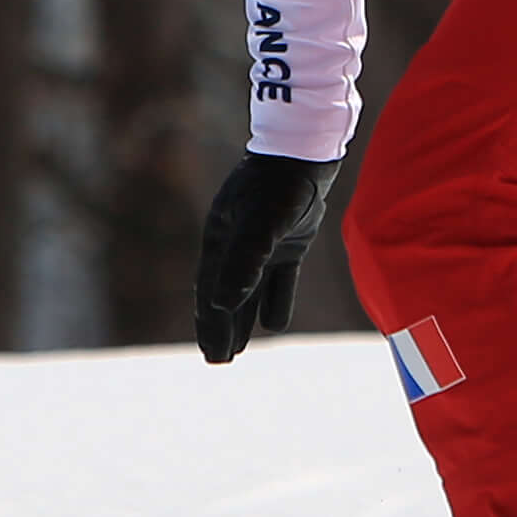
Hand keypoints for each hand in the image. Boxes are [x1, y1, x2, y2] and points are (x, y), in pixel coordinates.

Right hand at [195, 152, 341, 363]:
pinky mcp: (288, 245)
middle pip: (225, 295)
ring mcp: (263, 246)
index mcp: (221, 239)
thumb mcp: (260, 226)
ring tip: (235, 349)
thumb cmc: (279, 188)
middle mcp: (237, 244)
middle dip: (221, 329)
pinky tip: (272, 323)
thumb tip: (223, 304)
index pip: (211, 290)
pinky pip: (277, 282)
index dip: (210, 324)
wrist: (306, 155)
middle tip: (216, 360)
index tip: (210, 352)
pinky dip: (273, 302)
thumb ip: (244, 264)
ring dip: (242, 320)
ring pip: (248, 293)